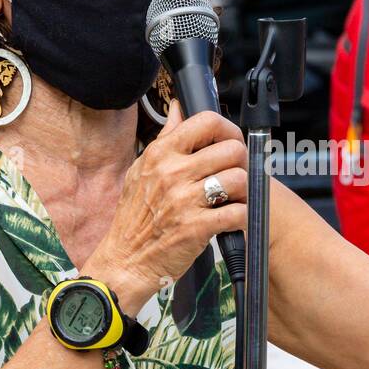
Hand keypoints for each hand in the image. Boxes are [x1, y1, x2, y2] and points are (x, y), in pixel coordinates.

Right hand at [83, 101, 246, 308]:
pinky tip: (230, 219)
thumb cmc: (135, 217)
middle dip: (240, 164)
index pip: (207, 121)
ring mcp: (184, 200)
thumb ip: (166, 137)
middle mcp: (172, 173)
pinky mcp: (196, 227)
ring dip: (243, 192)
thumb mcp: (142, 169)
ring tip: (231, 199)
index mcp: (161, 154)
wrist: (125, 260)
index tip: (229, 142)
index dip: (228, 130)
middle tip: (233, 176)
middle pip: (232, 149)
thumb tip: (179, 107)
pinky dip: (241, 217)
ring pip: (239, 179)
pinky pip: (238, 212)